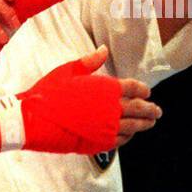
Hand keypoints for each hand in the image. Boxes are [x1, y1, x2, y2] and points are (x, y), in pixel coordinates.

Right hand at [0, 46, 160, 154]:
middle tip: (158, 112)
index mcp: (106, 87)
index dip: (143, 91)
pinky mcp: (99, 142)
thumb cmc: (48, 92)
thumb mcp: (69, 70)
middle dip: (151, 110)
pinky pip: (120, 140)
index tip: (148, 93)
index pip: (134, 88)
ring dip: (144, 124)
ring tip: (150, 124)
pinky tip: (130, 135)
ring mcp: (107, 127)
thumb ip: (90, 61)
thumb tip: (104, 49)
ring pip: (134, 126)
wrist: (33, 119)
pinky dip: (128, 137)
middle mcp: (111, 108)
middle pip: (139, 109)